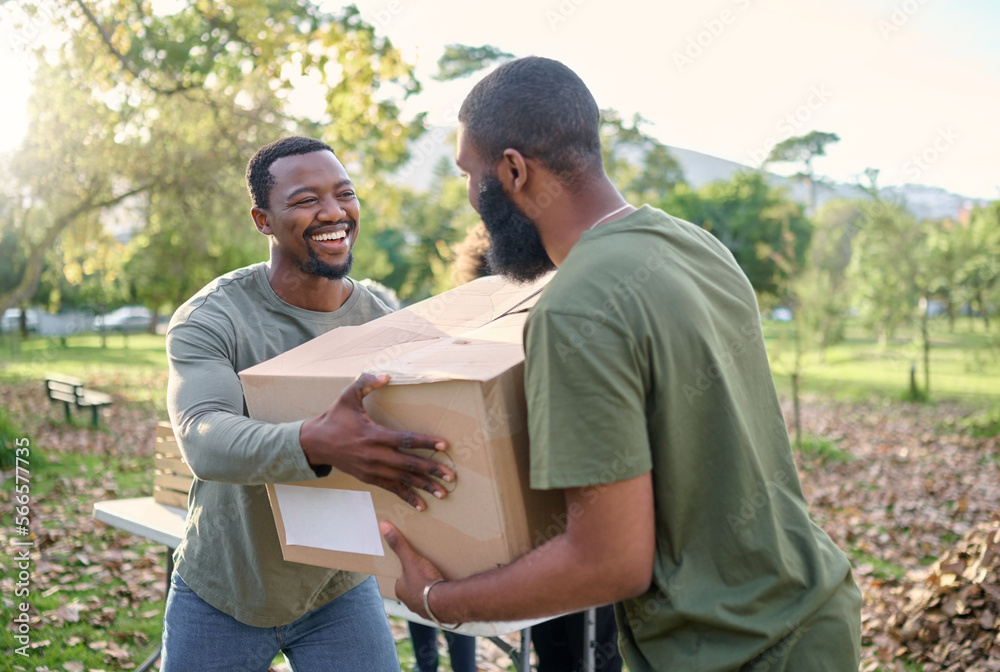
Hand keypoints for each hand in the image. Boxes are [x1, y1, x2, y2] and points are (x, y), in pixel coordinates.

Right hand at [299, 373, 453, 509]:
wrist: (314, 443)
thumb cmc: (334, 418)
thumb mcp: (347, 396)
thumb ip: (366, 383)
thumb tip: (386, 375)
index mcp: (373, 434)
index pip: (404, 439)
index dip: (425, 442)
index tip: (444, 445)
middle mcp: (374, 455)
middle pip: (408, 464)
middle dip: (431, 469)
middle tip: (451, 475)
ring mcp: (371, 469)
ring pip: (402, 479)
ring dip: (423, 486)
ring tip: (443, 493)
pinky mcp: (369, 478)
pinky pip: (391, 489)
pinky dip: (407, 497)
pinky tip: (422, 505)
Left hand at [380, 521, 452, 621]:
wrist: (444, 601)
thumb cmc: (424, 581)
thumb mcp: (410, 559)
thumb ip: (398, 544)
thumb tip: (383, 527)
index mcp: (400, 590)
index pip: (401, 576)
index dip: (408, 568)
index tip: (415, 561)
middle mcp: (409, 602)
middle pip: (412, 586)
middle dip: (419, 579)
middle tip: (428, 569)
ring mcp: (422, 609)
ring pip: (424, 595)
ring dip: (430, 588)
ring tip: (438, 577)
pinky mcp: (436, 613)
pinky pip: (436, 602)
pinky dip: (439, 596)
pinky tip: (445, 588)